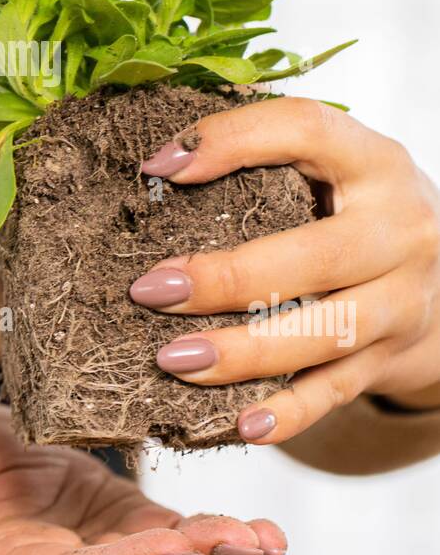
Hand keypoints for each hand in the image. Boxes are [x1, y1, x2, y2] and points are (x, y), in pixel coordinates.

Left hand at [130, 96, 439, 443]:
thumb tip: (160, 161)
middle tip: (151, 290)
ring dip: (244, 352)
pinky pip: (335, 393)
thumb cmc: (355, 205)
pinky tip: (239, 425)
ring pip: (325, 334)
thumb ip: (261, 149)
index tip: (159, 168)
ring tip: (173, 359)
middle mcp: (402, 230)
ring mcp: (403, 301)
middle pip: (317, 257)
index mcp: (376, 161)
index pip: (307, 130)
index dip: (232, 141)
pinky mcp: (391, 358)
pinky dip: (288, 413)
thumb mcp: (330, 161)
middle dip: (228, 278)